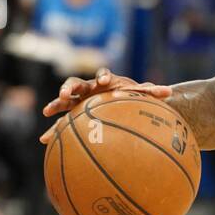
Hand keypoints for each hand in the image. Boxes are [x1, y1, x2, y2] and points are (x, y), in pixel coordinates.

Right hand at [40, 68, 171, 142]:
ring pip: (64, 99)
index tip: (103, 81)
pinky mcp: (73, 114)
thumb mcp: (139, 95)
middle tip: (66, 93)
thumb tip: (170, 92)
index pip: (103, 74)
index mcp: (106, 81)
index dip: (102, 75)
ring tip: (48, 110)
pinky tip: (45, 140)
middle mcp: (90, 88)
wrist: (117, 103)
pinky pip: (61, 121)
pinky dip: (53, 130)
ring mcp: (79, 100)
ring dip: (57, 103)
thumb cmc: (129, 97)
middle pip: (77, 83)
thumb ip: (151, 92)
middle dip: (70, 86)